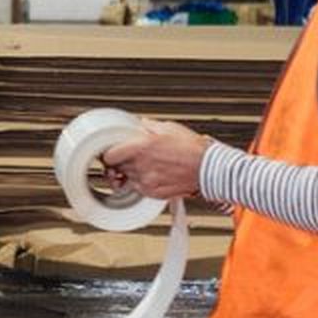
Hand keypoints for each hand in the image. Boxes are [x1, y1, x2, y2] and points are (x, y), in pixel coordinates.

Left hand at [96, 117, 210, 203]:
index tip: (111, 152)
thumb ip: (148, 126)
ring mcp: (147, 181)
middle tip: (126, 158)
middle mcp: (141, 166)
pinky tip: (151, 174)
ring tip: (142, 166)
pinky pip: (138, 188)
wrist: (209, 169)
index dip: (108, 154)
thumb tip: (139, 125)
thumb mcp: (169, 127)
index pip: (109, 156)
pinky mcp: (153, 193)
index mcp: (142, 147)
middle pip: (115, 168)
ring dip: (129, 173)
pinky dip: (141, 183)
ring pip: (126, 179)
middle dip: (119, 163)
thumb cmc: (193, 149)